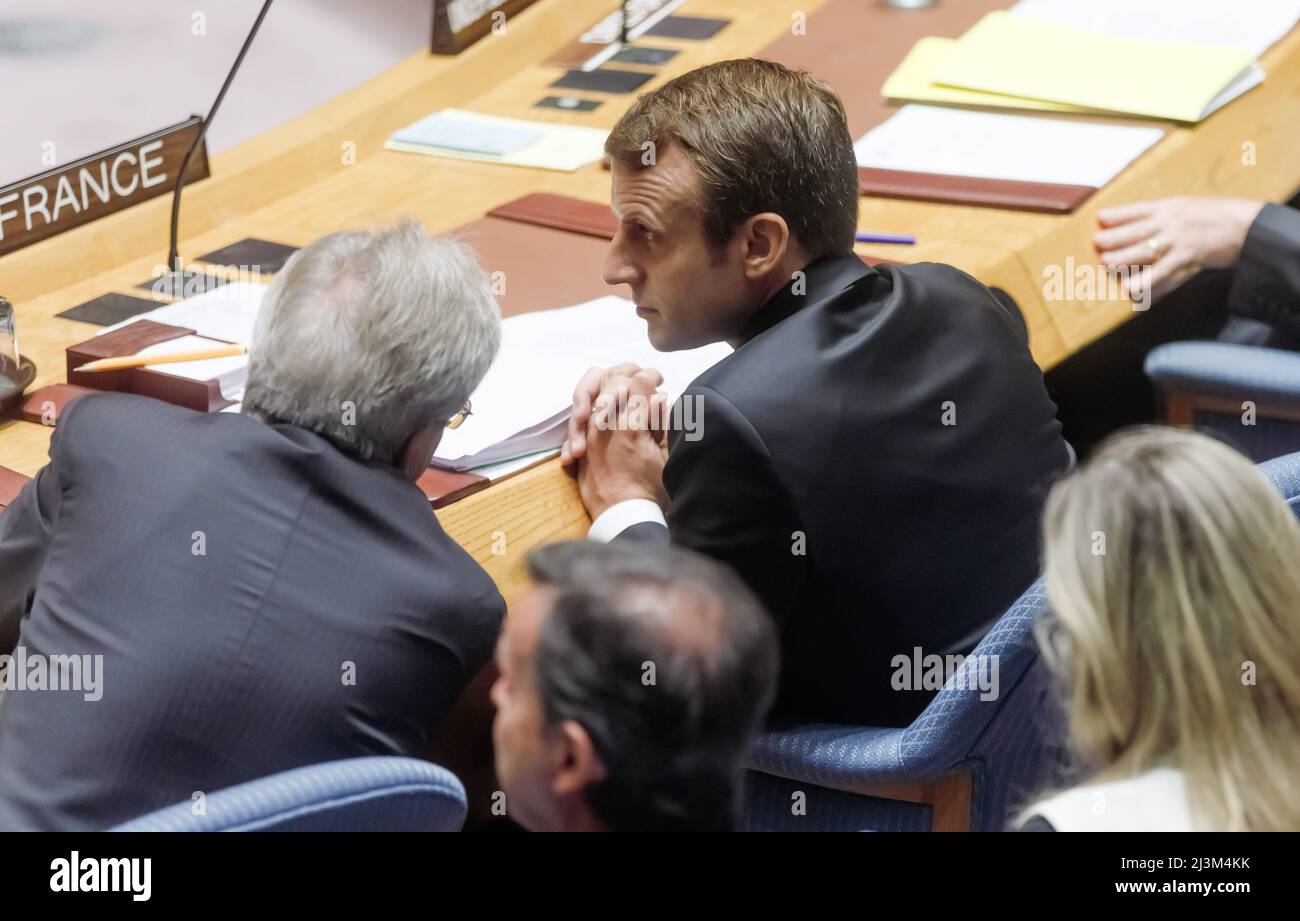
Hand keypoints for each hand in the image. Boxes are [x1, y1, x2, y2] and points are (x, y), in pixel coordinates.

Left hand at [572, 368, 669, 520]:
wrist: (622, 517)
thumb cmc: (649, 492)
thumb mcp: (667, 456)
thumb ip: (663, 422)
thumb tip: (659, 398)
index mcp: (630, 425)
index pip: (638, 382)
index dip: (650, 376)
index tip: (659, 380)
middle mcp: (605, 423)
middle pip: (613, 378)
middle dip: (630, 373)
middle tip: (644, 380)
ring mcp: (589, 431)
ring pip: (590, 388)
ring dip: (607, 382)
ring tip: (622, 387)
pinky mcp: (581, 440)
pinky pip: (580, 409)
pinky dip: (590, 400)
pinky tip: (603, 404)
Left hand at [1094, 197, 1264, 303]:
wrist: (1248, 226)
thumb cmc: (1217, 218)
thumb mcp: (1189, 209)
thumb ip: (1166, 216)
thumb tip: (1142, 224)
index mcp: (1170, 207)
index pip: (1138, 210)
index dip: (1117, 215)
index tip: (1099, 217)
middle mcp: (1171, 221)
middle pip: (1136, 230)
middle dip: (1114, 237)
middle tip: (1095, 243)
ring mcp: (1179, 239)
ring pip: (1145, 249)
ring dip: (1123, 258)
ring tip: (1105, 263)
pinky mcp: (1188, 257)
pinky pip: (1163, 271)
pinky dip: (1146, 281)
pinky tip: (1131, 289)